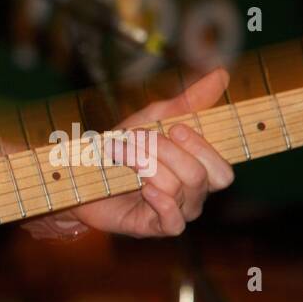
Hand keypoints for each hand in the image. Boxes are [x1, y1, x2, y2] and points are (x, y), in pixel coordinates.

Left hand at [69, 68, 234, 236]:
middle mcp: (193, 194)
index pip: (222, 167)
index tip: (172, 128)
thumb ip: (187, 101)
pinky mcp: (155, 227)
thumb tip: (221, 74)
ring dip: (145, 165)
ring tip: (121, 155)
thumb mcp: (151, 119)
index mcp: (199, 169)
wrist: (79, 175)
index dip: (201, 146)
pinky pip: (174, 221)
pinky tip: (143, 189)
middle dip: (168, 153)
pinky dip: (160, 200)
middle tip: (137, 141)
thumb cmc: (120, 148)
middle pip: (201, 176)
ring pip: (179, 189)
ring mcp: (176, 212)